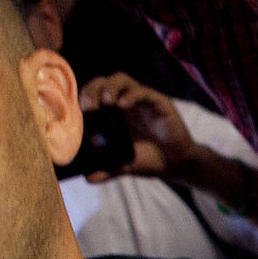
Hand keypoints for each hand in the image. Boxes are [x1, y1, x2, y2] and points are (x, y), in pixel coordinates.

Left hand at [78, 72, 197, 181]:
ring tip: (106, 101)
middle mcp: (126, 103)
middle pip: (104, 82)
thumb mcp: (126, 165)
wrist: (176, 164)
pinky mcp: (159, 102)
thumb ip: (108, 169)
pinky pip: (142, 92)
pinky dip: (131, 95)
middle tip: (89, 105)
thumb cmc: (151, 160)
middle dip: (93, 89)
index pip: (94, 94)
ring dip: (110, 87)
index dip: (85, 97)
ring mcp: (142, 101)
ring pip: (121, 79)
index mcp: (114, 113)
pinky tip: (123, 105)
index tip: (81, 110)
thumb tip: (89, 179)